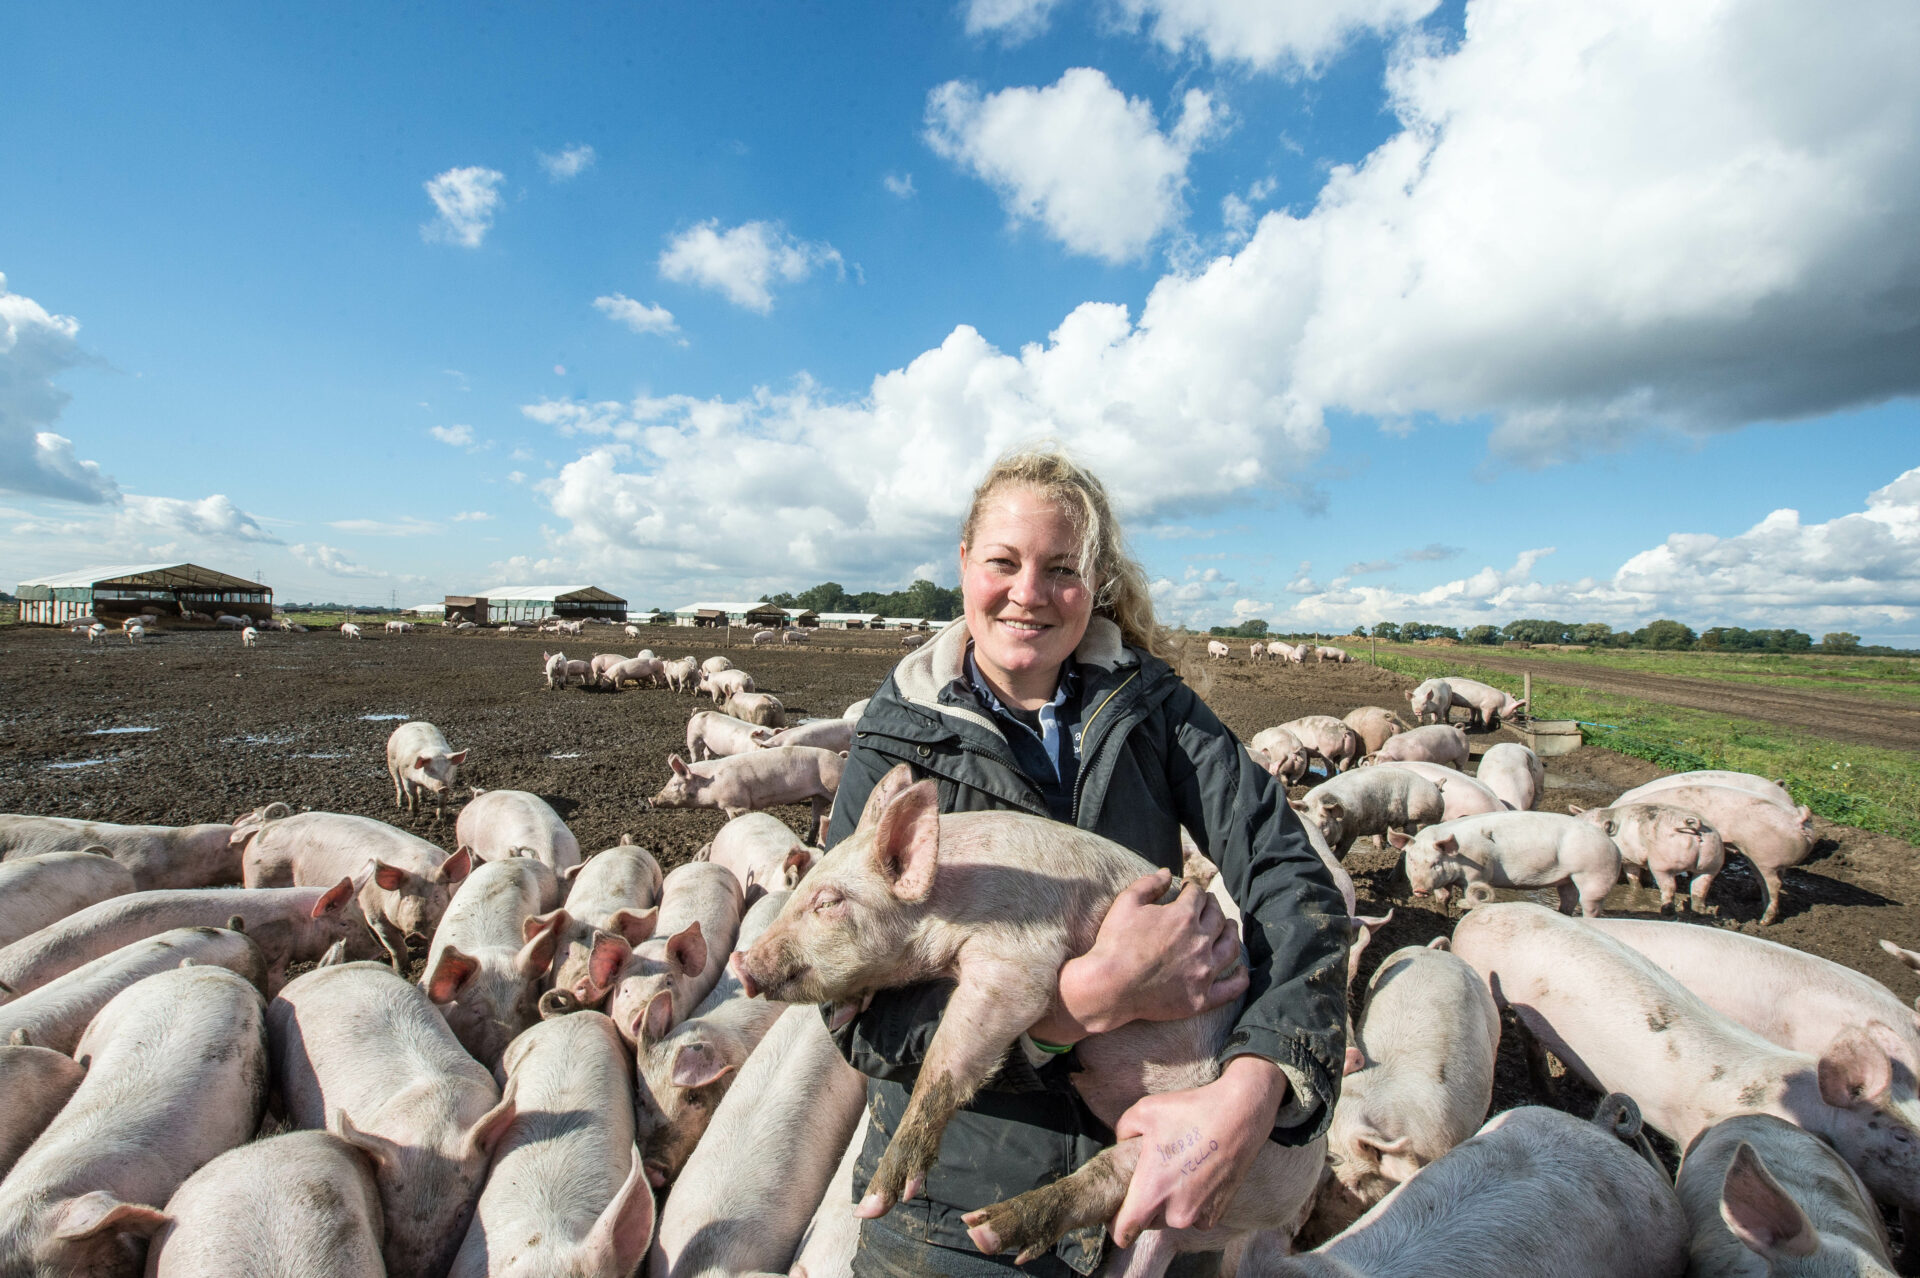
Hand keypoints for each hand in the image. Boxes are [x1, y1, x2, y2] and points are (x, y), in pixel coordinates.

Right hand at [1027, 869, 1244, 1045]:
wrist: (1109, 987)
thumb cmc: (1115, 943)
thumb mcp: (1127, 903)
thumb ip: (1149, 883)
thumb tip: (1166, 871)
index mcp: (1184, 916)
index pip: (1199, 895)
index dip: (1193, 888)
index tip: (1188, 889)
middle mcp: (1200, 941)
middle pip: (1218, 917)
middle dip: (1213, 906)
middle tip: (1207, 905)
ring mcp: (1204, 971)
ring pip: (1231, 947)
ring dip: (1232, 933)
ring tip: (1229, 927)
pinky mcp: (1202, 998)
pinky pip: (1232, 988)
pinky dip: (1240, 978)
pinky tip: (1241, 969)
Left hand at [1109, 1057, 1287, 1248]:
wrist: (1240, 1115)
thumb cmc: (1191, 1112)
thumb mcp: (1144, 1111)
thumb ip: (1123, 1132)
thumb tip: (1122, 1144)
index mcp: (1152, 1192)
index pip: (1124, 1232)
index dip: (1114, 1224)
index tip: (1115, 1211)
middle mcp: (1175, 1212)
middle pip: (1148, 1222)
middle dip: (1145, 1205)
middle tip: (1151, 1176)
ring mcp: (1199, 1215)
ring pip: (1172, 1219)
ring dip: (1169, 1204)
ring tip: (1176, 1172)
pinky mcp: (1218, 1213)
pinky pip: (1195, 1216)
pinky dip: (1192, 1203)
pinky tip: (1195, 1177)